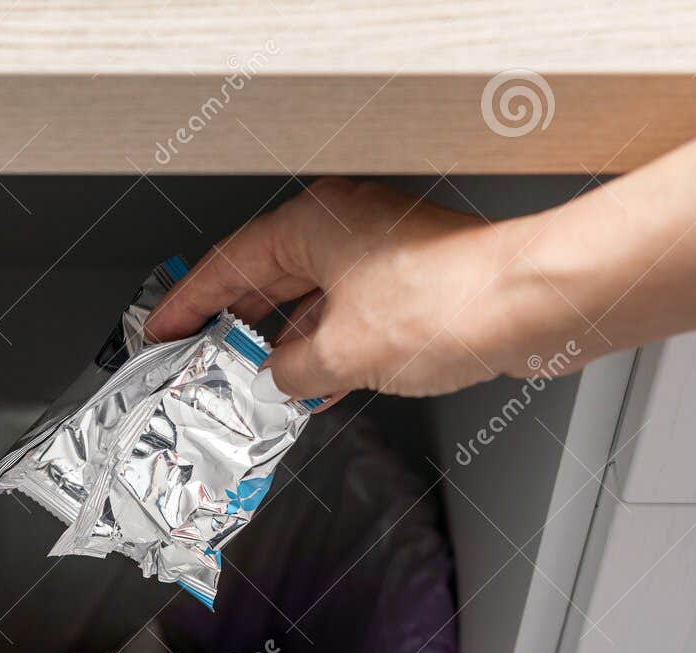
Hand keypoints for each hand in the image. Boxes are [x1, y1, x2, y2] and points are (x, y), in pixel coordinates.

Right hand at [145, 178, 563, 403]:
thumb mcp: (341, 353)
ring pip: (311, 301)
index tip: (163, 327)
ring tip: (250, 383)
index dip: (189, 303)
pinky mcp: (412, 282)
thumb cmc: (450, 301)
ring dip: (283, 344)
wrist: (532, 304)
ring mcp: (380, 254)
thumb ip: (291, 370)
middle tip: (195, 357)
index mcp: (313, 224)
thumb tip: (277, 379)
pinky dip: (326, 349)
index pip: (229, 265)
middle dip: (233, 325)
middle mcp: (345, 229)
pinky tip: (315, 384)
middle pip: (267, 280)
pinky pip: (348, 317)